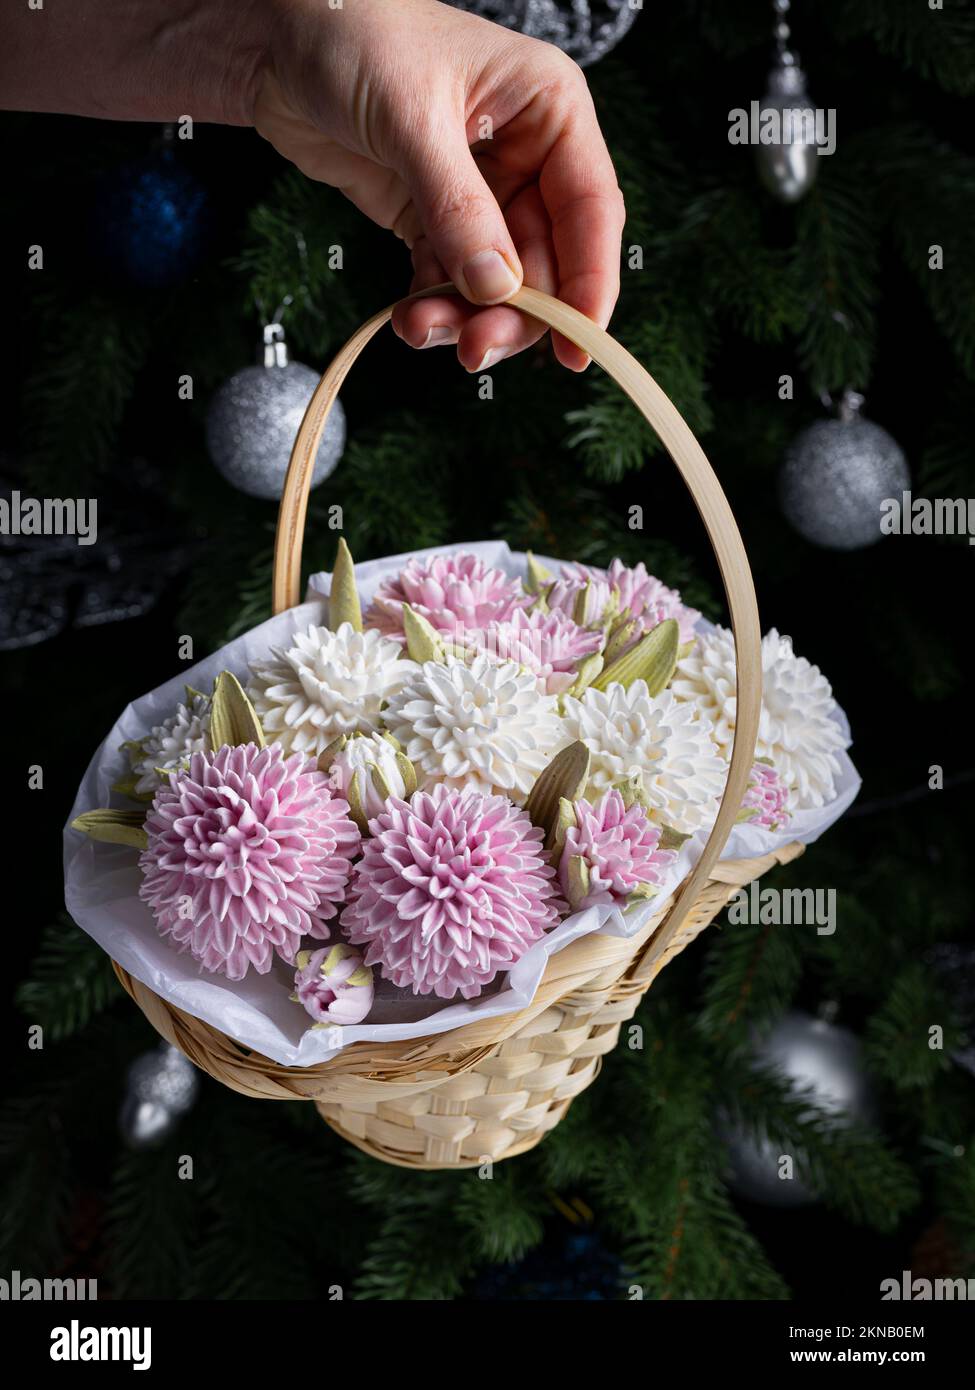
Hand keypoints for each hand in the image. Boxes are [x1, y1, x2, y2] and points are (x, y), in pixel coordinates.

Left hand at [254, 0, 624, 369]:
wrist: (273, 37)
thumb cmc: (353, 36)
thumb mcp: (414, 120)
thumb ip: (458, 208)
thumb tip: (498, 288)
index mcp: (549, 110)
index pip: (589, 210)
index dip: (589, 284)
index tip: (576, 347)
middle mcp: (526, 154)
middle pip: (545, 261)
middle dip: (512, 313)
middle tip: (473, 349)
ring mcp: (479, 192)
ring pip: (497, 283)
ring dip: (464, 319)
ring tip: (419, 330)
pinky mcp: (432, 217)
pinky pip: (449, 281)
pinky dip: (433, 308)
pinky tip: (408, 319)